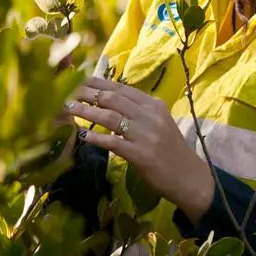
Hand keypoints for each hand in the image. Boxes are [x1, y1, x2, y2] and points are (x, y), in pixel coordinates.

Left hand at [60, 74, 216, 218]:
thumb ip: (136, 110)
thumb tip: (107, 98)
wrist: (190, 177)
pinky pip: (113, 142)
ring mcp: (146, 135)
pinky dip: (96, 138)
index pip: (120, 88)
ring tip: (67, 107)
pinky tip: (83, 135)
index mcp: (153, 105)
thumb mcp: (157, 123)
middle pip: (112, 98)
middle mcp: (150, 116)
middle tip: (65, 90)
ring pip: (109, 117)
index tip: (77, 77)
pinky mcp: (142, 155)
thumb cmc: (169, 150)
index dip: (96, 82)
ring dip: (85, 111)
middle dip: (86, 92)